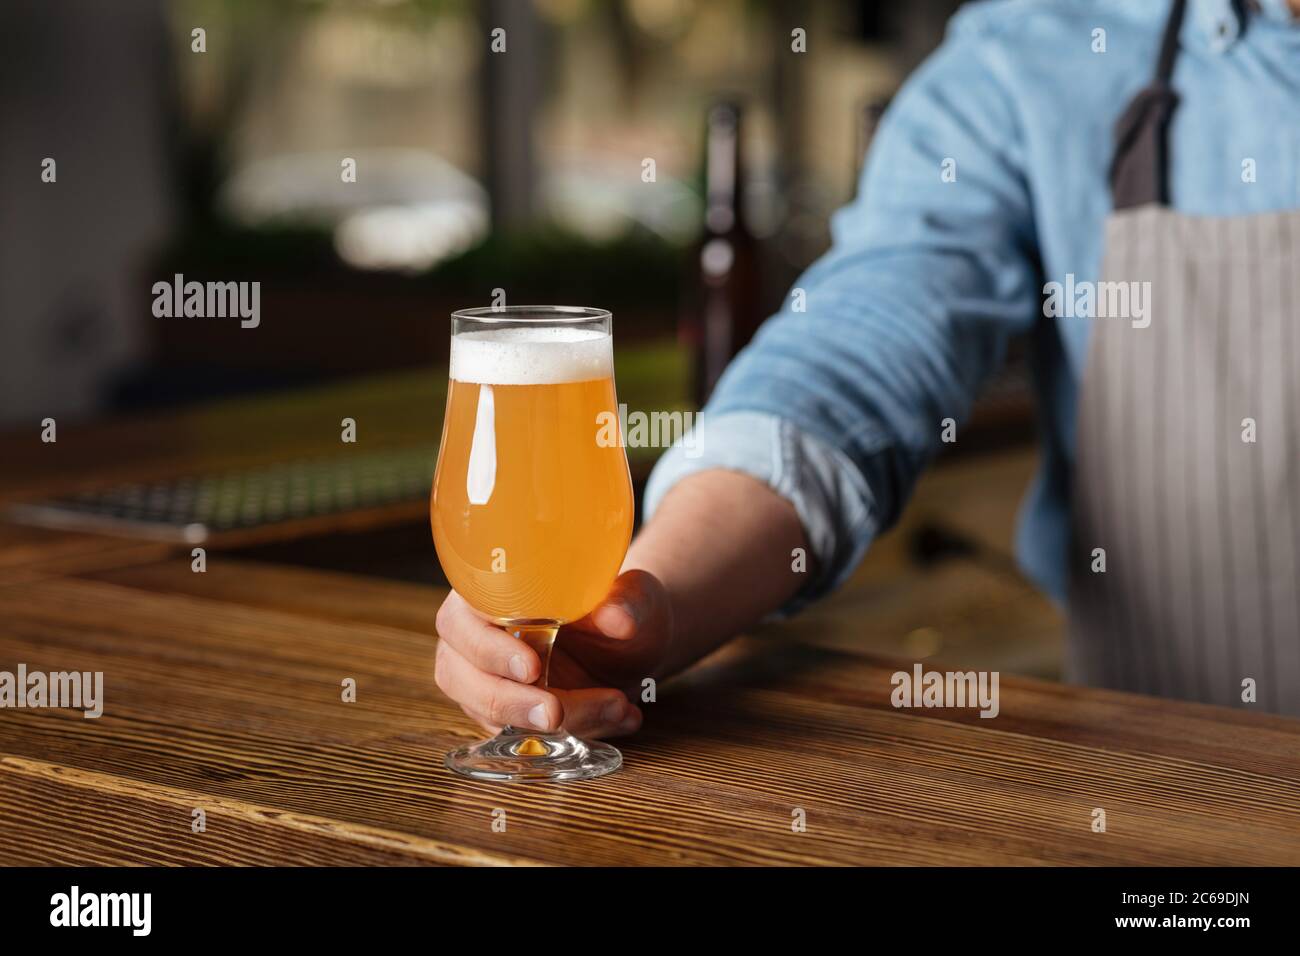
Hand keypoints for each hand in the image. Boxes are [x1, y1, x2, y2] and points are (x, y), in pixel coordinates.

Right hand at [434, 570, 671, 738]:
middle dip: (508, 701)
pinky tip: (621, 716)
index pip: (462, 620)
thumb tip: (618, 619)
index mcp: (490, 590)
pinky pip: (523, 736)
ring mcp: (486, 678)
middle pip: (458, 675)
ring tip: (614, 707)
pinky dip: (576, 732)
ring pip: (487, 712)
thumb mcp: (632, 596)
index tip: (532, 668)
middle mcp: (477, 634)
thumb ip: (626, 602)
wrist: (636, 639)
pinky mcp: (507, 712)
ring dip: (548, 723)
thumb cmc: (621, 605)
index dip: (488, 648)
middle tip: (555, 713)